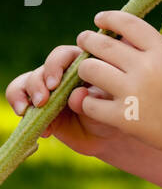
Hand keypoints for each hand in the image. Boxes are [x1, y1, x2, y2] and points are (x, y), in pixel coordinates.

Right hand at [5, 43, 117, 157]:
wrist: (108, 134)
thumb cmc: (115, 112)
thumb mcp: (111, 105)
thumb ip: (97, 99)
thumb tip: (76, 96)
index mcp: (82, 64)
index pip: (63, 55)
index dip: (55, 66)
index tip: (54, 84)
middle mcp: (62, 73)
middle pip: (43, 68)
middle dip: (38, 83)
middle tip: (42, 101)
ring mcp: (47, 88)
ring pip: (27, 81)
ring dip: (25, 94)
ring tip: (29, 110)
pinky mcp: (37, 105)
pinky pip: (19, 98)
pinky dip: (20, 107)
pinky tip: (41, 129)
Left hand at [75, 10, 161, 156]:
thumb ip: (148, 49)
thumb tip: (114, 36)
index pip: (127, 23)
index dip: (109, 18)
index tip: (100, 20)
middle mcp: (147, 68)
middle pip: (102, 44)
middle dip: (87, 40)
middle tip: (84, 40)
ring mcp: (133, 93)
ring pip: (89, 69)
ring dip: (84, 69)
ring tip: (87, 71)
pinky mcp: (124, 118)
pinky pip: (89, 102)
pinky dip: (87, 100)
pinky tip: (92, 100)